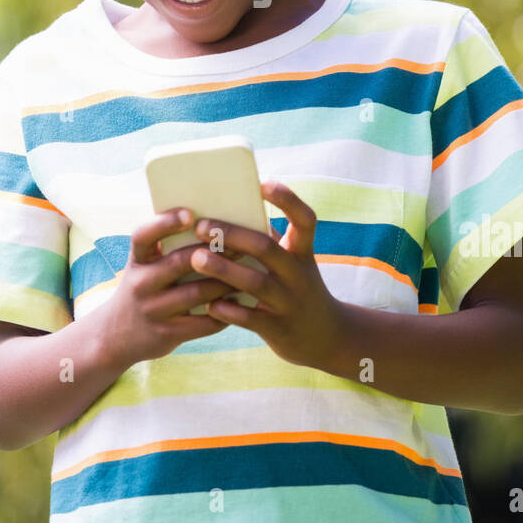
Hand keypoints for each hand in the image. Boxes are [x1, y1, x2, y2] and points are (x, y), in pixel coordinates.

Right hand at [102, 208, 240, 367]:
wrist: (116, 336)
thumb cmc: (143, 288)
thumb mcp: (143, 265)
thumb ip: (166, 246)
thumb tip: (212, 222)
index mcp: (137, 260)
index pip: (143, 236)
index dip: (164, 223)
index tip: (189, 215)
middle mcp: (141, 283)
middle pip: (179, 262)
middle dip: (213, 252)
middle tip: (241, 244)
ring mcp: (153, 311)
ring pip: (197, 293)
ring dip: (226, 282)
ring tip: (249, 271)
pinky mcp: (167, 334)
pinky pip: (202, 323)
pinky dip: (225, 312)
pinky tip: (242, 302)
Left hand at [188, 181, 347, 370]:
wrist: (326, 337)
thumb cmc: (297, 288)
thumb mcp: (294, 262)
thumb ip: (269, 240)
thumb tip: (229, 208)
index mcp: (303, 252)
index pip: (305, 220)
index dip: (287, 200)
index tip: (262, 184)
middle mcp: (299, 275)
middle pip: (267, 248)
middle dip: (232, 235)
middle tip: (202, 227)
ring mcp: (289, 303)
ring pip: (255, 284)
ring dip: (223, 270)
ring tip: (196, 259)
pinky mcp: (279, 329)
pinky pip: (250, 319)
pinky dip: (228, 310)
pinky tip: (208, 304)